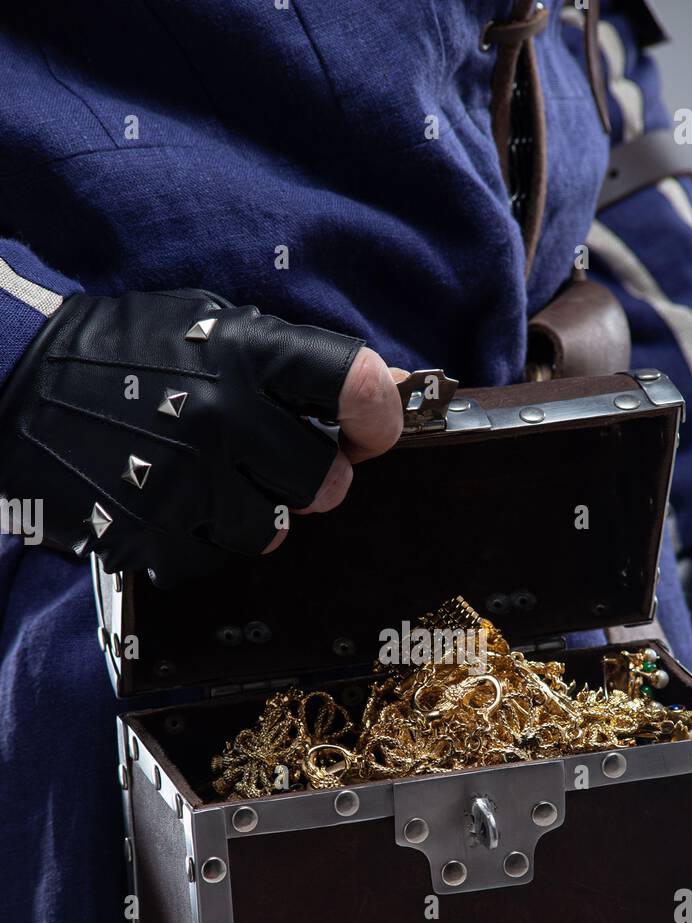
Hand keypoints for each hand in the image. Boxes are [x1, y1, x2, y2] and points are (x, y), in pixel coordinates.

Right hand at [0, 288, 402, 583]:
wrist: (9, 384)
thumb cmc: (116, 351)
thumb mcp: (202, 322)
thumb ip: (288, 361)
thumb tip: (382, 389)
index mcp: (243, 352)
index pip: (356, 388)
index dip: (379, 418)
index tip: (369, 432)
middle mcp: (221, 417)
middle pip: (326, 482)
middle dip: (307, 476)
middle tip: (270, 460)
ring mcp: (185, 482)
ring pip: (274, 531)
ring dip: (251, 512)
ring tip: (206, 478)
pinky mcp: (150, 533)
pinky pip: (213, 559)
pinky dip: (199, 539)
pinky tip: (168, 502)